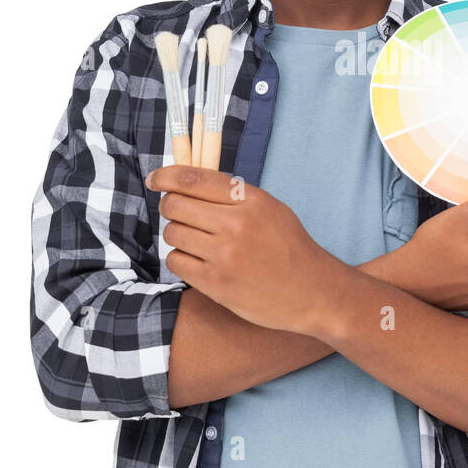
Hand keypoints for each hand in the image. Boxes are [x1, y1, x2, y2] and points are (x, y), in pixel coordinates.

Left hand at [145, 165, 340, 335]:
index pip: (193, 179)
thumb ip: (231, 195)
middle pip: (174, 205)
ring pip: (172, 233)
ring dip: (179, 235)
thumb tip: (186, 182)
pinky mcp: (215, 284)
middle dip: (170, 207)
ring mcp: (224, 256)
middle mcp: (235, 225)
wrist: (311, 291)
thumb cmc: (289, 246)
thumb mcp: (269, 208)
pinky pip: (176, 261)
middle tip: (179, 214)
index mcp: (250, 201)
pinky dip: (182, 259)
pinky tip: (199, 261)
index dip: (166, 176)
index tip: (156, 179)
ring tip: (199, 241)